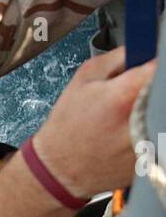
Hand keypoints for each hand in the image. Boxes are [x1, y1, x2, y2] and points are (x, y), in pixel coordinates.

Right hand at [35, 48, 155, 197]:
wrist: (60, 169)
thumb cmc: (68, 125)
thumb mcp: (84, 78)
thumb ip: (119, 57)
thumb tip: (143, 47)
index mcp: (124, 96)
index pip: (161, 65)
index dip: (156, 60)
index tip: (152, 60)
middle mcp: (141, 120)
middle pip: (162, 90)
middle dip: (151, 86)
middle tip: (135, 90)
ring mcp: (149, 142)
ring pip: (160, 110)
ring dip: (149, 107)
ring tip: (125, 116)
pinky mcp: (153, 158)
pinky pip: (157, 130)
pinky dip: (147, 127)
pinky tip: (125, 133)